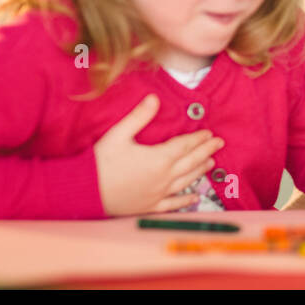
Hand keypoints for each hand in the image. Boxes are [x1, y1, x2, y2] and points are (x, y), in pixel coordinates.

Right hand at [94, 94, 225, 215]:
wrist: (85, 192)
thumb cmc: (100, 163)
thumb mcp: (118, 134)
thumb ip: (139, 116)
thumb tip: (154, 98)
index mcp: (159, 158)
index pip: (185, 145)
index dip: (198, 138)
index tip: (209, 133)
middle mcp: (164, 177)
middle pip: (191, 162)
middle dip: (206, 151)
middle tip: (219, 144)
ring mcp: (158, 193)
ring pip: (186, 181)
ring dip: (200, 171)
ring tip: (211, 163)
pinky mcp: (150, 206)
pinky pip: (173, 204)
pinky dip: (186, 201)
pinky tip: (195, 199)